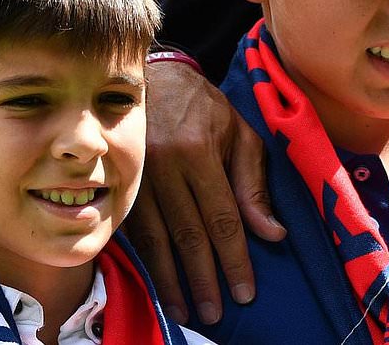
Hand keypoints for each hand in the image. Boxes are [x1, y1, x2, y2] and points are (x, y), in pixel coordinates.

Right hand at [125, 57, 284, 325]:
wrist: (149, 74)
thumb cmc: (202, 105)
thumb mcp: (239, 133)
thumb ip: (253, 183)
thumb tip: (272, 233)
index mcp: (197, 150)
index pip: (221, 218)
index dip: (233, 259)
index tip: (243, 293)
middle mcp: (163, 164)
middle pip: (187, 234)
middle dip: (202, 278)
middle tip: (212, 313)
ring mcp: (134, 172)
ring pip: (154, 236)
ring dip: (169, 277)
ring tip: (183, 310)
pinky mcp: (117, 178)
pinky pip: (132, 225)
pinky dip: (144, 257)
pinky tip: (154, 279)